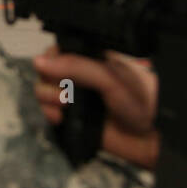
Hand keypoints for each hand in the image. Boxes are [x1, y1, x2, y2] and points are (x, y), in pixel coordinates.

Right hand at [32, 47, 159, 167]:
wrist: (148, 138)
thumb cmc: (137, 102)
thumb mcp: (109, 78)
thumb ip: (77, 67)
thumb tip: (39, 61)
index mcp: (89, 58)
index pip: (58, 49)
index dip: (51, 58)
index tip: (54, 70)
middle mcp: (78, 75)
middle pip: (46, 70)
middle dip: (49, 81)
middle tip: (65, 93)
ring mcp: (73, 96)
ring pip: (42, 90)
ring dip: (47, 98)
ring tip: (65, 106)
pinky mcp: (69, 117)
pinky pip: (46, 112)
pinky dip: (48, 114)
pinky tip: (61, 118)